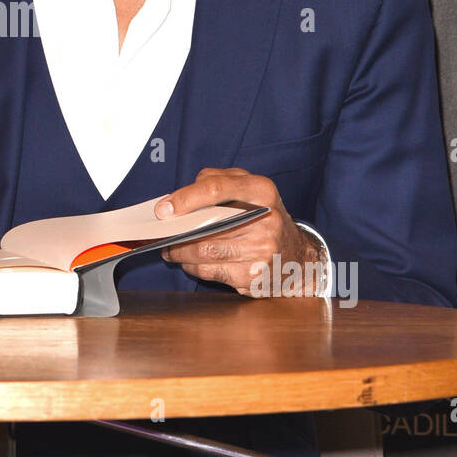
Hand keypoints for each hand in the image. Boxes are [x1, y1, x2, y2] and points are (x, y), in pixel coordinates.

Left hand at [156, 167, 319, 295]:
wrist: (296, 256)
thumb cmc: (263, 216)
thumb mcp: (248, 187)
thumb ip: (216, 180)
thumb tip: (179, 196)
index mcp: (261, 190)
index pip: (217, 189)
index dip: (185, 198)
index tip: (163, 209)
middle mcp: (265, 219)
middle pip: (206, 228)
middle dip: (176, 233)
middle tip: (161, 234)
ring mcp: (261, 250)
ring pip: (204, 253)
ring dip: (179, 253)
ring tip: (171, 249)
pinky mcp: (254, 276)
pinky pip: (211, 272)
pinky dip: (193, 267)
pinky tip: (190, 262)